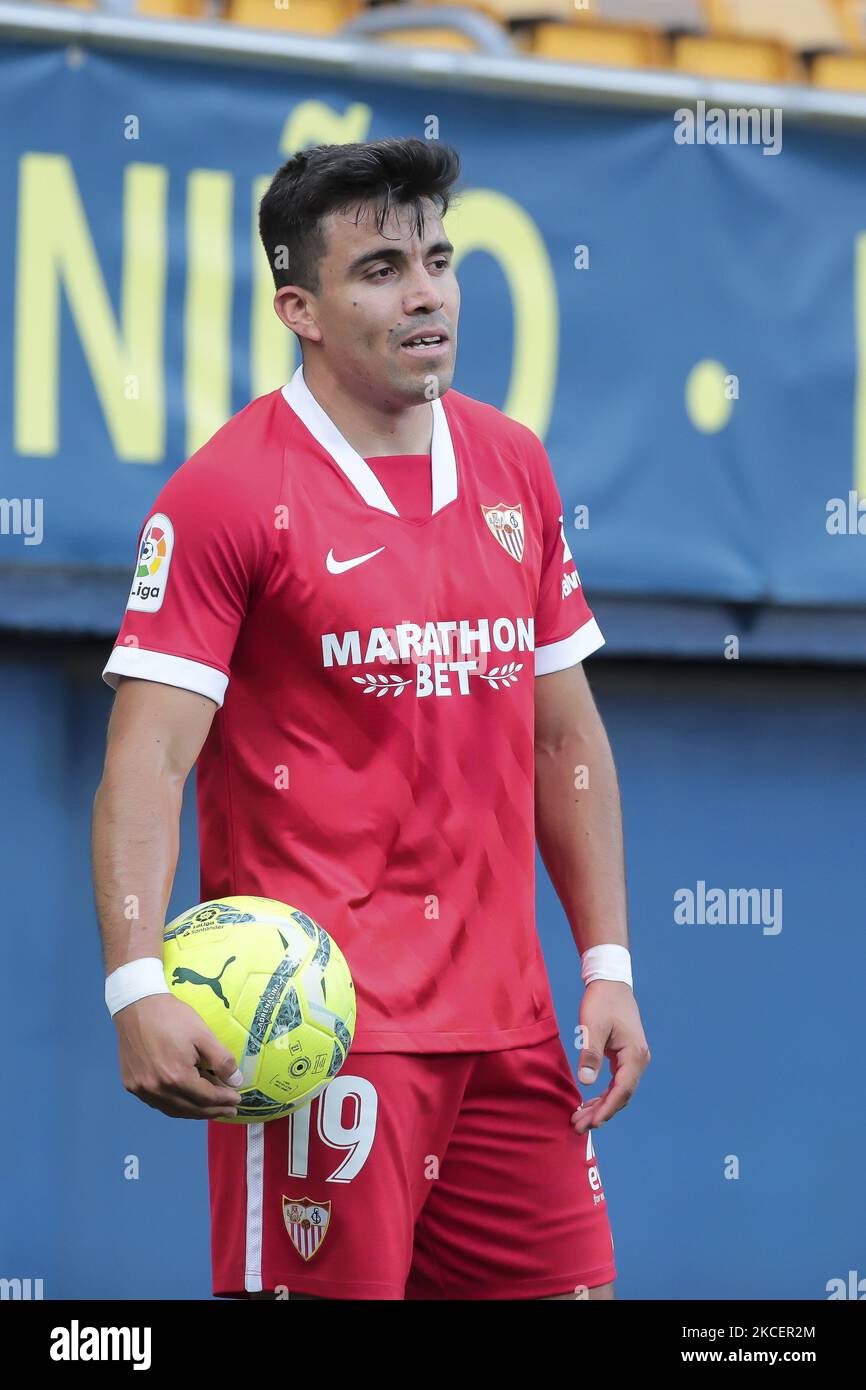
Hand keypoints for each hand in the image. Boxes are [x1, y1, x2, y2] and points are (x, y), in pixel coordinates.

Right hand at [115, 993, 243, 1119]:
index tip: (237, 1100)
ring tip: (211, 1109)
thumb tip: (236, 1082)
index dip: (224, 1100)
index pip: (206, 1097)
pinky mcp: (131, 1084)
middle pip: (191, 1109)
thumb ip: (222, 1061)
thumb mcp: (203, 1034)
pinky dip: (176, 1105)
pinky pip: (158, 1103)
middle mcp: (157, 1088)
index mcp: (176, 1076)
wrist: (137, 1005)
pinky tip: (186, 1100)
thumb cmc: (172, 1017)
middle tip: (230, 1110)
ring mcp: (141, 1089)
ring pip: (173, 1110)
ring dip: (195, 1112)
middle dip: (213, 1111)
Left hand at [571, 980, 649, 1134]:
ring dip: (600, 1106)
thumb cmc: (601, 1002)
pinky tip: (588, 1103)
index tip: (592, 1124)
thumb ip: (591, 1054)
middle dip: (600, 1113)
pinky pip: (616, 1083)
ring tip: (579, 1120)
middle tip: (578, 1127)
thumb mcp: (593, 1026)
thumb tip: (586, 1082)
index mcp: (635, 1055)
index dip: (607, 1109)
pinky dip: (603, 1095)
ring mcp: (633, 1060)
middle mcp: (638, 1060)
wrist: (610, 983)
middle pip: (621, 1095)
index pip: (622, 1090)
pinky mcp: (625, 1057)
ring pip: (618, 1091)